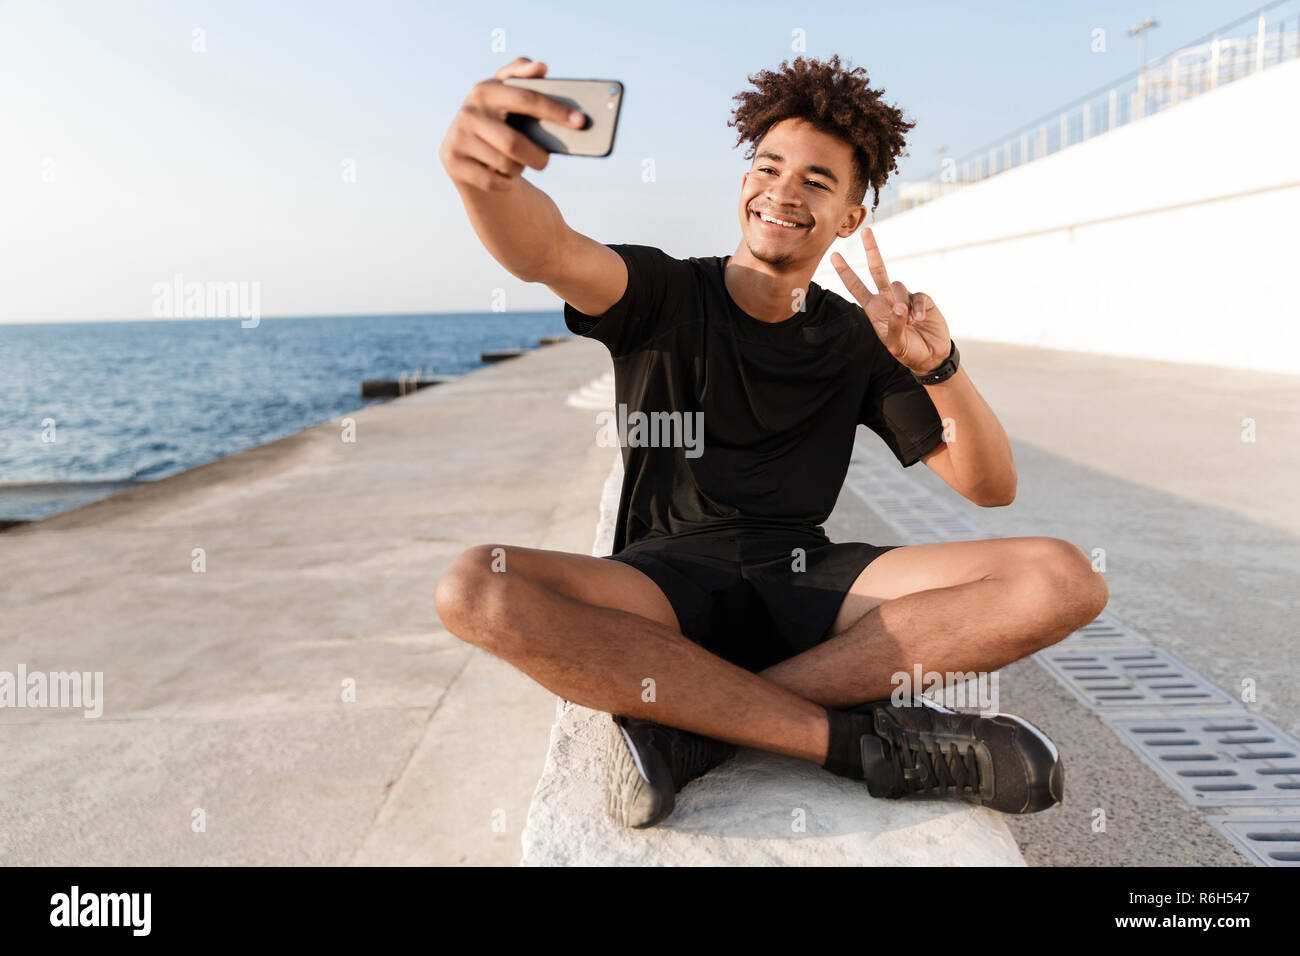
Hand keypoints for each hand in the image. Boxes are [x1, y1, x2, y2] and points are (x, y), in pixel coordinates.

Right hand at [437, 57, 586, 192]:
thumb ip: (524, 77)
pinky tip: (504, 175)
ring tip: (518, 163)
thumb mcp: (508, 96)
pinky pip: (494, 181)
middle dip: (537, 157)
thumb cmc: (499, 121)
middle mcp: (468, 112)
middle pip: (514, 143)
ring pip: (506, 164)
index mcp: (485, 89)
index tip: (581, 122)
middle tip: (546, 161)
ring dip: (519, 168)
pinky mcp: (454, 163)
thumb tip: (542, 67)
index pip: (527, 98)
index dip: (556, 110)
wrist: (465, 152)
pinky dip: (505, 182)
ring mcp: (458, 139)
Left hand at [830, 226, 951, 375]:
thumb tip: (899, 306)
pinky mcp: (922, 299)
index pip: (856, 287)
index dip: (846, 272)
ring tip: (910, 323)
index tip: (835, 256)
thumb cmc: (907, 351)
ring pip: (898, 286)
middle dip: (872, 251)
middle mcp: (887, 300)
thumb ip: (894, 326)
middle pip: (878, 271)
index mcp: (873, 309)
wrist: (930, 355)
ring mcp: (904, 297)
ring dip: (902, 304)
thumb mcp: (895, 344)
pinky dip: (917, 308)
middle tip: (866, 232)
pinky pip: (917, 296)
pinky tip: (919, 320)